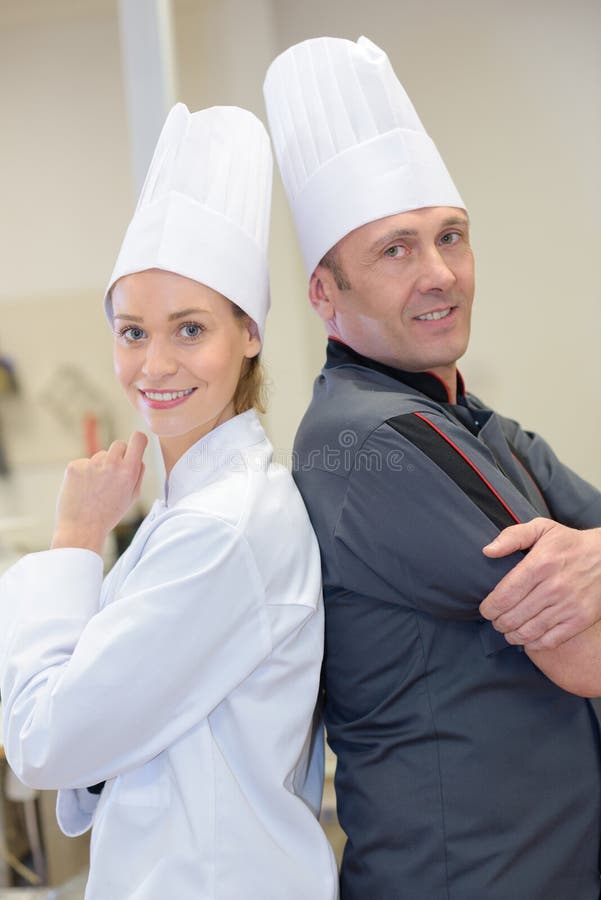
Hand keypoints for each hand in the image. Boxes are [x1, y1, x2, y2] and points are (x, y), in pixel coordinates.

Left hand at [52, 432, 147, 554]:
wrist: (82, 528)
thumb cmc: (108, 515)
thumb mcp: (132, 497)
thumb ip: (138, 475)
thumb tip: (138, 458)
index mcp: (128, 471)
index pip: (138, 439)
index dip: (138, 440)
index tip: (136, 444)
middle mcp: (110, 464)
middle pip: (119, 444)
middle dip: (119, 455)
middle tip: (113, 473)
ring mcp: (91, 464)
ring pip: (100, 455)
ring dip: (100, 466)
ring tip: (96, 488)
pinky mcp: (74, 466)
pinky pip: (84, 463)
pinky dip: (84, 473)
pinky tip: (83, 489)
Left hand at [479, 518, 600, 648]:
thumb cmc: (569, 543)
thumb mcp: (541, 529)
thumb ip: (512, 536)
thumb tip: (488, 551)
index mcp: (539, 565)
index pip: (504, 596)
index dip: (489, 608)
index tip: (486, 610)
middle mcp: (553, 588)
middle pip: (513, 617)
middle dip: (497, 623)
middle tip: (496, 621)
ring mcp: (568, 606)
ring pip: (528, 632)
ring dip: (512, 636)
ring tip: (507, 631)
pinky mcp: (580, 620)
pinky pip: (550, 641)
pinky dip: (533, 644)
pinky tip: (527, 638)